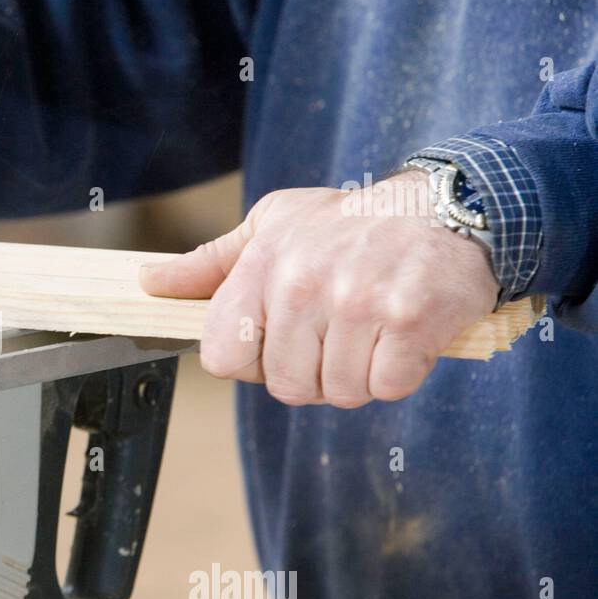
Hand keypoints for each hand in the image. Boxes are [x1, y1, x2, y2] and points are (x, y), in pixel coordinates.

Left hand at [139, 171, 497, 406]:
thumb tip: (148, 282)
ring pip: (338, 392)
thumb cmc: (351, 223)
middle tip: (340, 336)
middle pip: (285, 385)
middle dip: (313, 374)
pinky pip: (386, 387)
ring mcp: (358, 301)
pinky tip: (404, 337)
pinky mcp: (410, 319)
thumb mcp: (272, 225)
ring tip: (374, 331)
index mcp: (264, 263)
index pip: (222, 356)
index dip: (252, 362)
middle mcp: (303, 282)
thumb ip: (211, 263)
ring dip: (359, 375)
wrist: (450, 207)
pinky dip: (399, 373)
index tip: (281, 342)